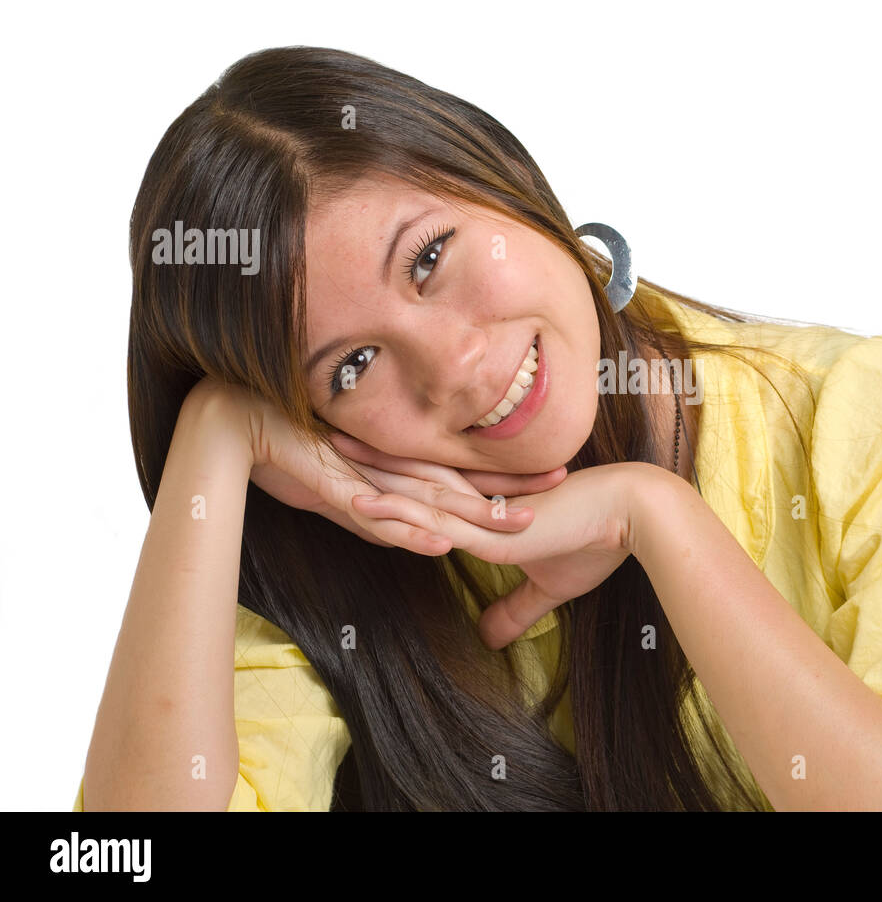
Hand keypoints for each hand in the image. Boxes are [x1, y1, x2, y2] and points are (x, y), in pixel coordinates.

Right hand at [185, 378, 558, 551]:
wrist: (233, 423)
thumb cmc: (285, 451)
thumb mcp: (340, 487)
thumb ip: (377, 510)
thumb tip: (416, 538)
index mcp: (394, 463)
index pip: (462, 473)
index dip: (506, 477)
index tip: (553, 475)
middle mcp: (386, 466)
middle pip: (458, 483)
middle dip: (509, 491)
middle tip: (562, 488)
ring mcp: (363, 475)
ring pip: (428, 499)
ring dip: (472, 515)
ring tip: (518, 524)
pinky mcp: (334, 485)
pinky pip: (378, 514)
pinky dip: (409, 531)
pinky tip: (439, 544)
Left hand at [340, 440, 664, 648]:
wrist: (634, 518)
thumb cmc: (599, 541)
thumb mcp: (549, 588)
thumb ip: (516, 610)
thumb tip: (491, 639)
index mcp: (491, 506)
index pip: (436, 483)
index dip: (400, 468)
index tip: (366, 454)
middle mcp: (480, 502)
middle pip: (417, 473)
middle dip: (373, 456)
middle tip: (329, 433)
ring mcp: (482, 514)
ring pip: (415, 489)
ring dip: (371, 474)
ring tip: (329, 453)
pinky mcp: (492, 532)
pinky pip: (433, 522)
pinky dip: (395, 514)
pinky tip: (362, 506)